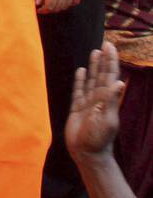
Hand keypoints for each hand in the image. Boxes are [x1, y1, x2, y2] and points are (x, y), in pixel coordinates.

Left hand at [36, 0, 82, 13]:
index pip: (50, 6)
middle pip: (58, 8)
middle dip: (49, 9)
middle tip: (42, 5)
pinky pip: (75, 2)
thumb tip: (37, 3)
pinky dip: (68, 4)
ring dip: (58, 7)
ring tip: (50, 1)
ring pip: (66, 6)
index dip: (43, 10)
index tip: (38, 9)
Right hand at [65, 41, 124, 160]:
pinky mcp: (77, 108)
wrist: (86, 153)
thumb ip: (112, 100)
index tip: (110, 46)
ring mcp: (88, 103)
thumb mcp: (107, 119)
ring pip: (92, 80)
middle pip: (102, 75)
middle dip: (104, 60)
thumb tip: (120, 82)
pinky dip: (81, 80)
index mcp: (108, 99)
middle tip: (105, 44)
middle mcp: (99, 98)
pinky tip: (81, 71)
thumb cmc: (98, 138)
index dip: (111, 61)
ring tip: (95, 52)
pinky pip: (79, 90)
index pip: (110, 75)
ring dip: (94, 67)